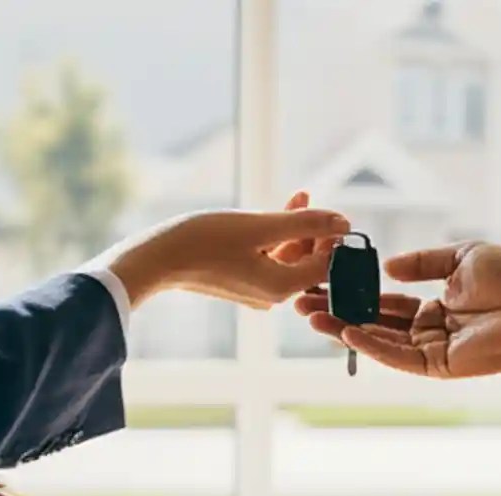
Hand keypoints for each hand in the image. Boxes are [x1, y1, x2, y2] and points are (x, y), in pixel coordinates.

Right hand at [105, 194, 349, 309]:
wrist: (157, 258)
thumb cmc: (205, 241)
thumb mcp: (260, 226)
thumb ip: (304, 224)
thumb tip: (343, 223)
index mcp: (281, 287)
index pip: (326, 265)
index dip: (334, 238)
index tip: (332, 212)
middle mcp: (271, 294)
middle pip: (308, 262)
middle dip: (314, 230)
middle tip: (311, 200)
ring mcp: (255, 289)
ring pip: (288, 257)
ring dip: (295, 228)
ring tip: (299, 197)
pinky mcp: (240, 280)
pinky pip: (268, 258)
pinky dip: (275, 236)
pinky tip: (277, 212)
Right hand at [294, 242, 500, 376]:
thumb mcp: (463, 257)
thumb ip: (423, 262)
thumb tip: (387, 265)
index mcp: (437, 305)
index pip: (386, 301)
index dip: (356, 292)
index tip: (325, 280)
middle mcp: (430, 329)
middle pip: (374, 321)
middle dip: (338, 310)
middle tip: (302, 300)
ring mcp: (432, 350)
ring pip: (378, 340)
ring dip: (343, 327)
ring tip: (309, 315)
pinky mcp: (437, 366)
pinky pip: (397, 356)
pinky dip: (369, 344)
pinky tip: (344, 330)